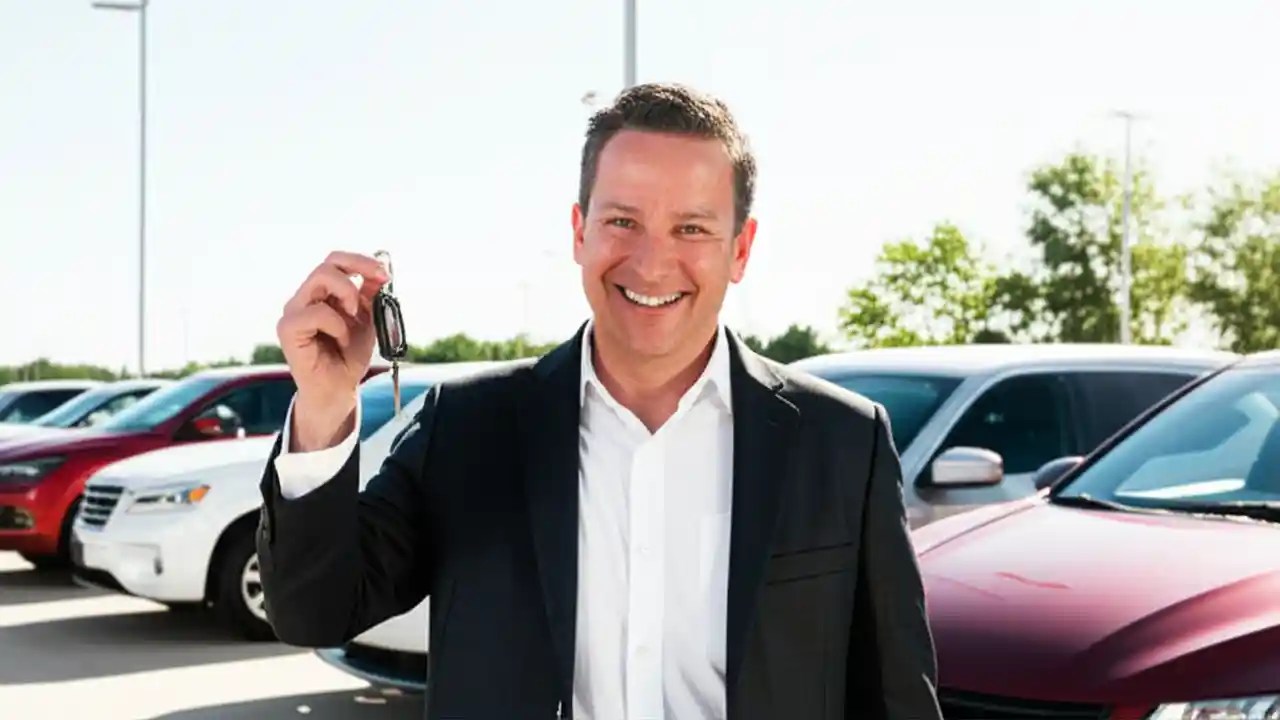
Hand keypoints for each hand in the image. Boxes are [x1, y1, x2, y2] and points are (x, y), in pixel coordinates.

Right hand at [276, 251, 387, 449]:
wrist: (338, 390)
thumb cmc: (348, 356)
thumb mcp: (368, 321)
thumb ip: (370, 296)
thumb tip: (380, 272)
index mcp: (321, 294)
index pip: (335, 261)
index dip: (361, 261)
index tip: (385, 273)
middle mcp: (304, 298)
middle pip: (327, 264)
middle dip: (358, 269)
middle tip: (378, 287)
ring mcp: (293, 312)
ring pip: (320, 278)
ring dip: (348, 296)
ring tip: (354, 319)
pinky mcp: (288, 329)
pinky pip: (316, 312)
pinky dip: (336, 323)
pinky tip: (340, 340)